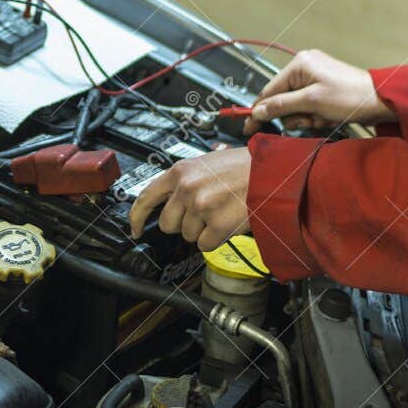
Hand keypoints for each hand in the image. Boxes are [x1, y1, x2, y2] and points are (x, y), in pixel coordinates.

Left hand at [127, 146, 250, 251]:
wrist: (272, 172)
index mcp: (180, 171)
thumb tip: (170, 201)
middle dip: (182, 224)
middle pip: (167, 224)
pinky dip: (216, 239)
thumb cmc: (243, 166)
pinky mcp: (217, 224)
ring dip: (203, 230)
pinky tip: (228, 221)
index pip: (147, 197)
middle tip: (203, 214)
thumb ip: (185, 180)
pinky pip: (205, 244)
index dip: (137, 217)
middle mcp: (186, 188)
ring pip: (188, 235)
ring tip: (221, 211)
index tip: (135, 229)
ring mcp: (201, 207)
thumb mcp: (206, 163)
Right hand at [243, 49, 393, 134]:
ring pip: (296, 106)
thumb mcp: (311, 102)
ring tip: (322, 118)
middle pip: (283, 99)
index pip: (269, 90)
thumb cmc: (350, 96)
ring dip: (306, 117)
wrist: (380, 100)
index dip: (259, 110)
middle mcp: (305, 67)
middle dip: (295, 115)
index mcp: (299, 64)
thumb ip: (281, 106)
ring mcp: (315, 77)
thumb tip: (258, 111)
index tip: (248, 126)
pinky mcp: (323, 88)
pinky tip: (327, 117)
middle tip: (309, 120)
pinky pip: (308, 106)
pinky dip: (315, 116)